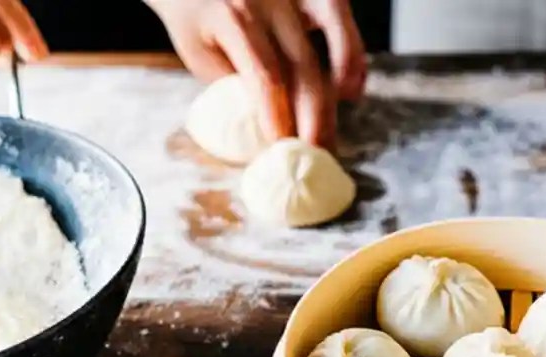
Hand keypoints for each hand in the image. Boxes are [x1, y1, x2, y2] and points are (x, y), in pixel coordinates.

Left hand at [146, 0, 365, 148]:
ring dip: (342, 86)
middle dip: (314, 116)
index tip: (282, 145)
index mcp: (231, 16)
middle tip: (317, 152)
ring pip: (333, 36)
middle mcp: (267, 1)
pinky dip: (351, 52)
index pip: (265, 74)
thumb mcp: (198, 53)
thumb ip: (232, 84)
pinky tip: (349, 89)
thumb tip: (265, 129)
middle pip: (304, 64)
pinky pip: (339, 16)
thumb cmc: (194, 18)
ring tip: (336, 124)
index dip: (278, 114)